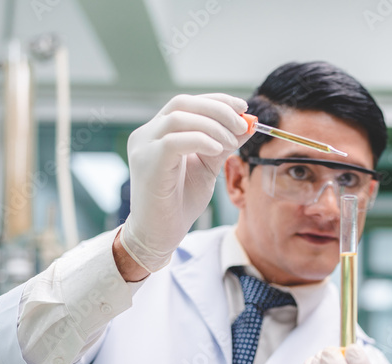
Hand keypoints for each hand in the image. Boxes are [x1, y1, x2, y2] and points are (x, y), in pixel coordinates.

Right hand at [120, 93, 249, 273]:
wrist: (159, 235)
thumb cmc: (179, 203)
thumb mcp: (207, 168)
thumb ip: (224, 144)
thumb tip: (248, 124)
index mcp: (159, 132)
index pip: (188, 103)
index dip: (217, 101)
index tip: (243, 108)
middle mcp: (147, 134)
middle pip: (183, 103)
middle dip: (218, 109)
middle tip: (242, 124)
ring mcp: (144, 147)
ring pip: (179, 118)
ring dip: (213, 126)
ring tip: (231, 143)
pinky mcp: (147, 163)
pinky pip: (174, 141)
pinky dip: (201, 140)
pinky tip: (218, 150)